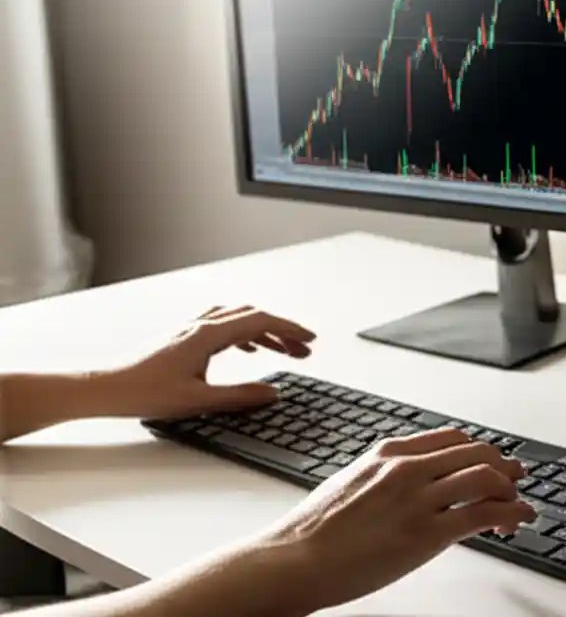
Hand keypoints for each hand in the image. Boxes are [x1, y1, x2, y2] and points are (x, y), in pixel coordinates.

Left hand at [99, 305, 315, 418]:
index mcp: (208, 335)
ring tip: (282, 351)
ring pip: (238, 319)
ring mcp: (190, 329)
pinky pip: (223, 326)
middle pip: (253, 316)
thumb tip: (272, 392)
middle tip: (303, 349)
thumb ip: (240, 395)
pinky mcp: (182, 338)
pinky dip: (244, 334)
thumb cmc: (144, 392)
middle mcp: (201, 325)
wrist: (105, 387)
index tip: (310, 340)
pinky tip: (248, 349)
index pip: (260, 322)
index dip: (290, 330)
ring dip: (264, 331)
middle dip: (282, 331)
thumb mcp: (199, 399)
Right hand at [255, 428, 536, 613]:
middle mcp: (408, 468)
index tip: (491, 463)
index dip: (480, 451)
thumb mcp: (351, 483)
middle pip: (477, 453)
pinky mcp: (427, 533)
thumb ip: (384, 477)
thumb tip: (411, 484)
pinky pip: (484, 514)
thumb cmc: (312, 532)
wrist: (293, 560)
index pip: (452, 439)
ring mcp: (418, 498)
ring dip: (512, 490)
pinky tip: (519, 520)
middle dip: (504, 467)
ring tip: (519, 505)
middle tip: (516, 481)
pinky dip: (512, 513)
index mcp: (389, 453)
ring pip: (487, 477)